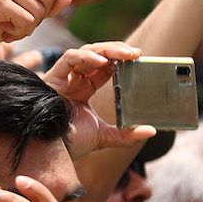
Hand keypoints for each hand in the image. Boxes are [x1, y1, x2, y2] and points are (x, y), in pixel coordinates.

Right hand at [43, 42, 154, 158]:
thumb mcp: (103, 136)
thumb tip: (151, 131)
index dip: (120, 60)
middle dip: (116, 50)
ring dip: (106, 49)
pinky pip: (69, 59)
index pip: (104, 66)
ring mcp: (62, 78)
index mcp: (83, 90)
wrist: (51, 152)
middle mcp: (73, 80)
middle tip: (136, 53)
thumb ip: (126, 134)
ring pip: (84, 52)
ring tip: (126, 54)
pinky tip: (102, 61)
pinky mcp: (53, 78)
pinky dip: (86, 56)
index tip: (139, 58)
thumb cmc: (70, 144)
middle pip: (96, 55)